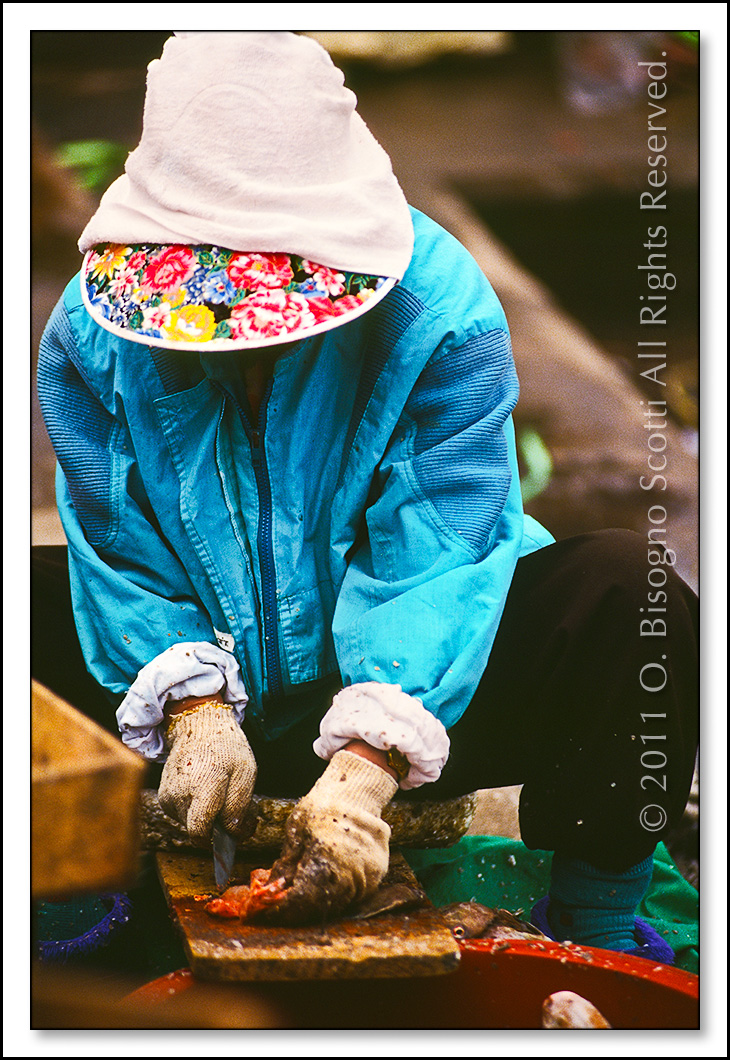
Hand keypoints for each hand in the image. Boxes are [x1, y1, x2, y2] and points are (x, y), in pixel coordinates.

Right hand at [158, 702, 256, 844]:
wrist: (198, 726)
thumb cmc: (226, 747)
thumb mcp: (246, 772)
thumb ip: (239, 805)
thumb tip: (232, 833)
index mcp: (202, 786)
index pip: (199, 831)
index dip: (215, 841)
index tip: (229, 836)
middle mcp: (180, 794)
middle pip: (197, 830)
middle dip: (216, 829)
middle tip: (235, 814)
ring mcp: (168, 796)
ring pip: (190, 823)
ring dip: (207, 818)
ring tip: (221, 796)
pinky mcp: (164, 797)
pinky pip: (183, 814)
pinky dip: (196, 809)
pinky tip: (206, 792)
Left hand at [262, 749, 397, 924]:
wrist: (356, 793)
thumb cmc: (322, 808)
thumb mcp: (295, 833)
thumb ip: (285, 867)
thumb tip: (270, 892)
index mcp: (326, 860)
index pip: (300, 900)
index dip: (281, 909)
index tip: (266, 910)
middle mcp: (350, 872)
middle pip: (319, 907)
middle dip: (297, 908)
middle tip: (281, 903)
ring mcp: (368, 875)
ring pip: (338, 903)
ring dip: (317, 903)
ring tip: (301, 893)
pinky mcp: (378, 873)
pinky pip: (355, 894)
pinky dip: (336, 894)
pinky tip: (323, 885)